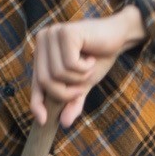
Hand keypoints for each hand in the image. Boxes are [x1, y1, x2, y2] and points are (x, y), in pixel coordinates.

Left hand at [30, 7, 146, 126]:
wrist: (118, 35)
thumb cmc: (98, 57)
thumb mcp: (83, 83)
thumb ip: (72, 101)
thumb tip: (64, 123)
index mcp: (42, 52)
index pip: (36, 82)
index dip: (37, 103)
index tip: (43, 120)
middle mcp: (43, 40)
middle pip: (46, 80)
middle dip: (66, 91)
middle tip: (82, 87)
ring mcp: (53, 34)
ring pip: (58, 73)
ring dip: (79, 77)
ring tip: (88, 66)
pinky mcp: (66, 32)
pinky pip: (70, 64)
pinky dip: (84, 68)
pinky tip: (91, 58)